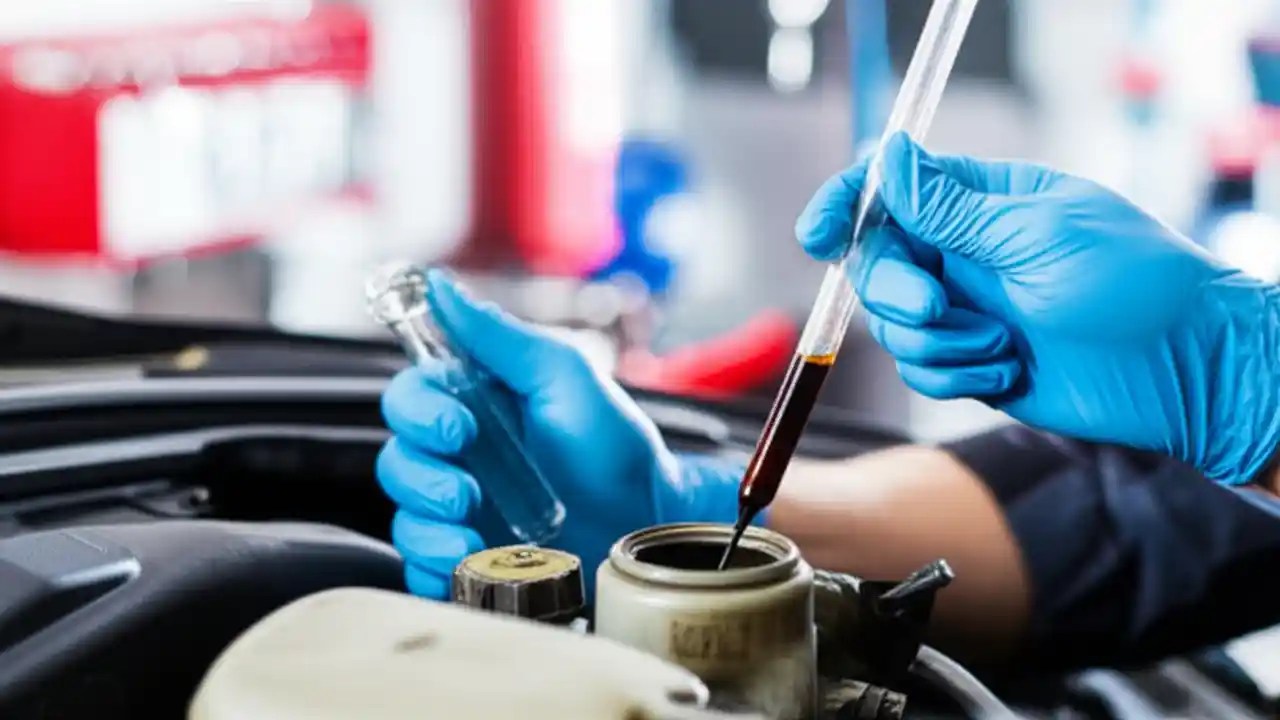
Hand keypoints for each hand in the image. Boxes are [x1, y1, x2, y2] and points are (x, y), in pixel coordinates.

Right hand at [377, 271, 745, 598]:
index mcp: (478, 403)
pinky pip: (421, 564)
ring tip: (472, 540)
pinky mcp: (469, 558)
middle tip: (465, 493)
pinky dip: (431, 566)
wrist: (651, 525)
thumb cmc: (617, 450)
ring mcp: (463, 509)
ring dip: (427, 527)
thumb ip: (501, 336)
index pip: (411, 394)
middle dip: (421, 475)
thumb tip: (440, 286)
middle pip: (397, 455)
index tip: (457, 427)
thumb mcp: (564, 378)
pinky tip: (467, 565)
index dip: (419, 410)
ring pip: (404, 513)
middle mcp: (462, 455)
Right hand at [797, 131, 1279, 484]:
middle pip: (877, 262)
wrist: (1183, 371)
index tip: (818, 234)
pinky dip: (952, 375)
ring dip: (936, 341)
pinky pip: (920, 370)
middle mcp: (965, 254)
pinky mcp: (971, 362)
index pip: (891, 191)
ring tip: (1000, 345)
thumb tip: (892, 155)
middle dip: (895, 289)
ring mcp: (967, 310)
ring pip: (893, 325)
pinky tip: (1005, 370)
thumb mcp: (1036, 233)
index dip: (846, 206)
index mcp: (981, 204)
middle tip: (935, 305)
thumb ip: (950, 207)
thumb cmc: (1132, 284)